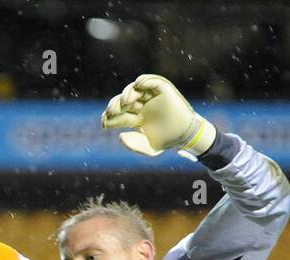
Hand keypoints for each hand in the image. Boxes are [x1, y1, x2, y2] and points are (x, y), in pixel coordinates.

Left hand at [101, 74, 215, 157]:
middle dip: (115, 106)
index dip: (110, 118)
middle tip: (111, 112)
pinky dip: (144, 81)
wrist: (186, 135)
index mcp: (136, 118)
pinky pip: (151, 82)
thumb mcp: (149, 148)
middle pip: (123, 102)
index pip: (119, 116)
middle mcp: (141, 106)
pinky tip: (138, 84)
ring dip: (127, 94)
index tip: (104, 122)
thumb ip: (134, 145)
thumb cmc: (167, 142)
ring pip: (134, 91)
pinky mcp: (163, 90)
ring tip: (123, 102)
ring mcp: (151, 97)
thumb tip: (120, 136)